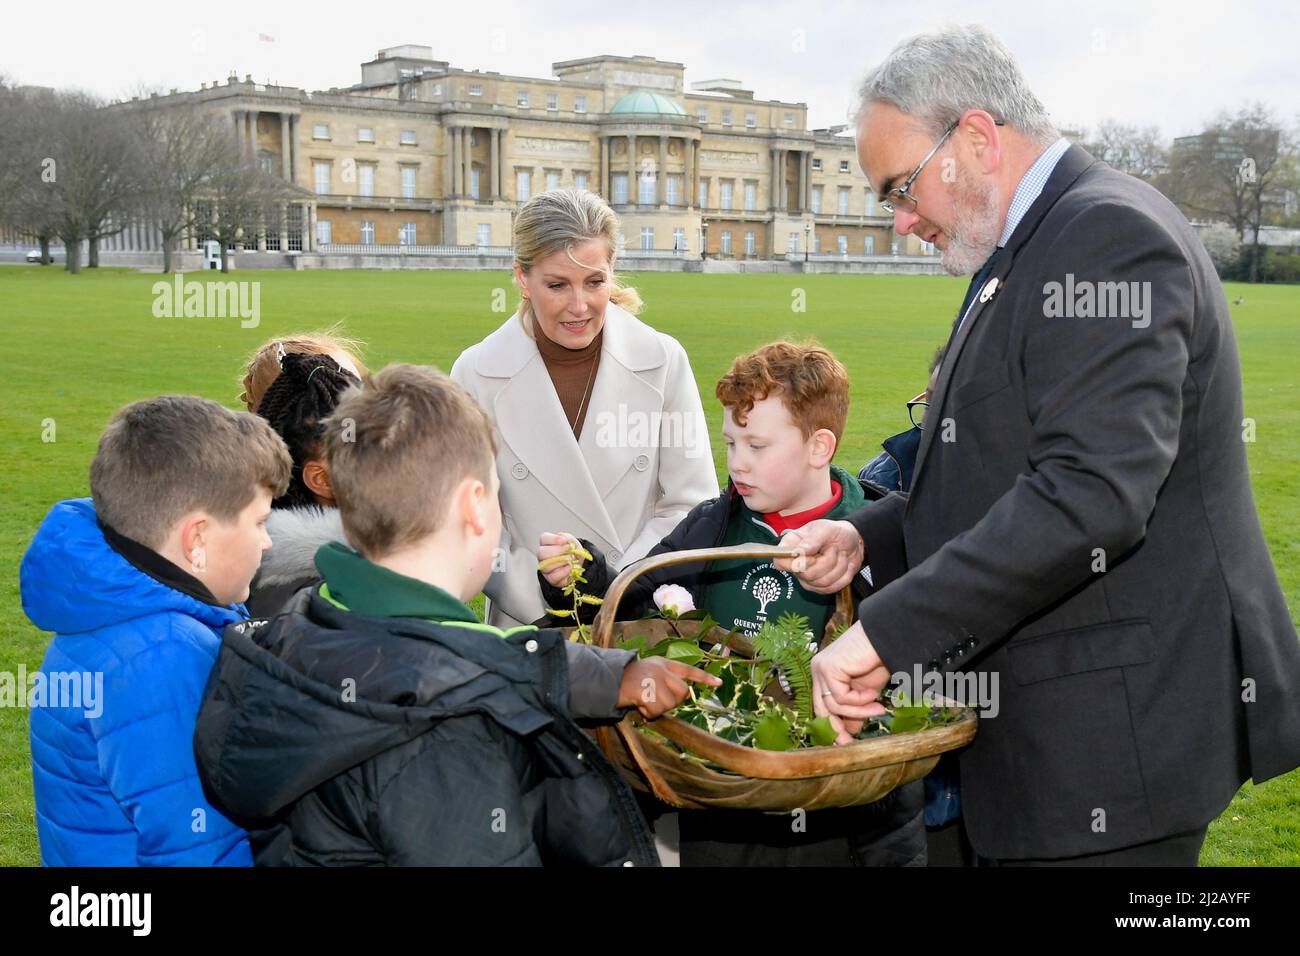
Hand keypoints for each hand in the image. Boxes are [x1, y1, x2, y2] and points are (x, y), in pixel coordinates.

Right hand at [538, 532, 581, 587]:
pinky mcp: (550, 578)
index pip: (543, 539)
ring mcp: (545, 567)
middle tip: (568, 550)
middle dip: (558, 551)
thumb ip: (567, 538)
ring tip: (571, 559)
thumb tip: (565, 541)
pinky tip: (569, 567)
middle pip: (541, 553)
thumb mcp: (571, 541)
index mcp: (546, 543)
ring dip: (561, 562)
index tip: (564, 540)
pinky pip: (553, 577)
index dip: (553, 539)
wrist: (578, 563)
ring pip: (547, 566)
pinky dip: (563, 572)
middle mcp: (543, 555)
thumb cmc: (572, 551)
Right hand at [619, 657, 720, 719]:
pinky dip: (649, 714)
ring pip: (670, 704)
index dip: (704, 678)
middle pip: (682, 692)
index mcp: (664, 664)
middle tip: (656, 701)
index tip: (718, 683)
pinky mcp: (645, 691)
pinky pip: (656, 710)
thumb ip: (666, 679)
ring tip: (645, 702)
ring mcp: (654, 680)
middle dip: (672, 701)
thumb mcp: (649, 671)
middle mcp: (662, 670)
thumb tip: (681, 695)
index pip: (689, 670)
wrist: (608, 679)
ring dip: (658, 709)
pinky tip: (640, 706)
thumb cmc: (629, 679)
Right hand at [775, 519, 864, 594]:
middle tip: (833, 548)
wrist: (852, 542)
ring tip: (839, 554)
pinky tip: (843, 565)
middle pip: (806, 574)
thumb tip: (798, 552)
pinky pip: (832, 588)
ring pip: (821, 582)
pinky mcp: (820, 588)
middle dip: (827, 561)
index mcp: (791, 546)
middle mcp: (796, 565)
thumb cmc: (835, 532)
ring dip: (838, 566)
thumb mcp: (825, 529)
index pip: (779, 562)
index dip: (795, 563)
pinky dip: (843, 575)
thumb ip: (811, 540)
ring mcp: (807, 578)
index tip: (812, 555)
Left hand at [811, 621, 890, 743]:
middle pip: (821, 711)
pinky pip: (841, 698)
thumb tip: (850, 731)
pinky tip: (874, 694)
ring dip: (859, 712)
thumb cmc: (879, 659)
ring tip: (879, 708)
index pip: (822, 708)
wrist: (888, 636)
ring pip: (833, 706)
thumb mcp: (866, 691)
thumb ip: (855, 708)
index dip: (833, 728)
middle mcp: (818, 672)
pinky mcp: (827, 667)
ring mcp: (820, 669)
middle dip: (837, 731)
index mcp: (825, 676)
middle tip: (852, 744)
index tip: (847, 745)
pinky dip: (859, 700)